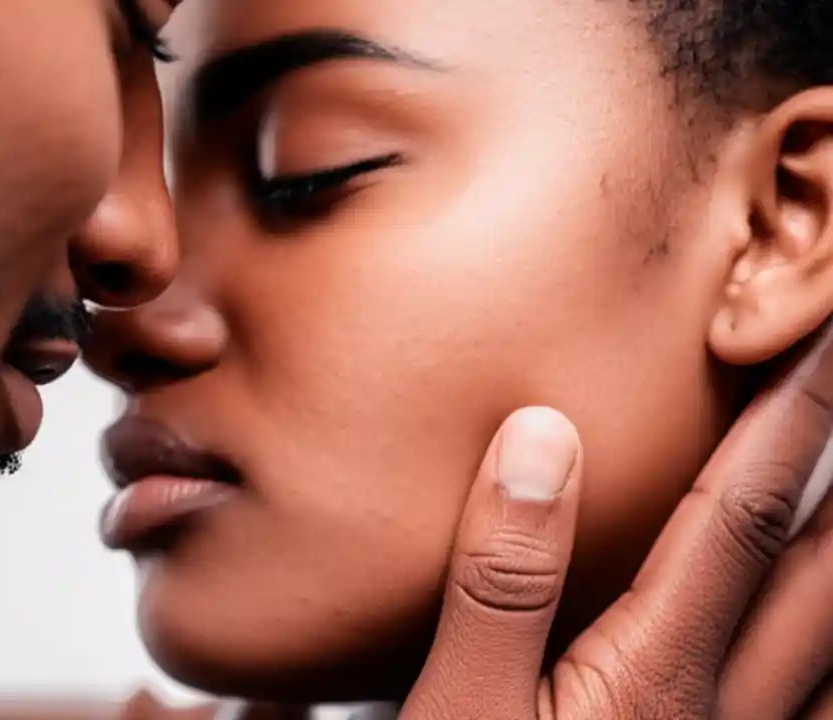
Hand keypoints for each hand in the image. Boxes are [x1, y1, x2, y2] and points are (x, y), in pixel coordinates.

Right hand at [401, 323, 832, 718]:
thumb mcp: (459, 707)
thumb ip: (500, 583)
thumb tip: (540, 439)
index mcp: (654, 675)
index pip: (744, 516)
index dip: (790, 413)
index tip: (813, 330)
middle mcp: (725, 712)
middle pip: (823, 564)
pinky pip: (819, 698)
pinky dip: (828, 638)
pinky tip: (810, 621)